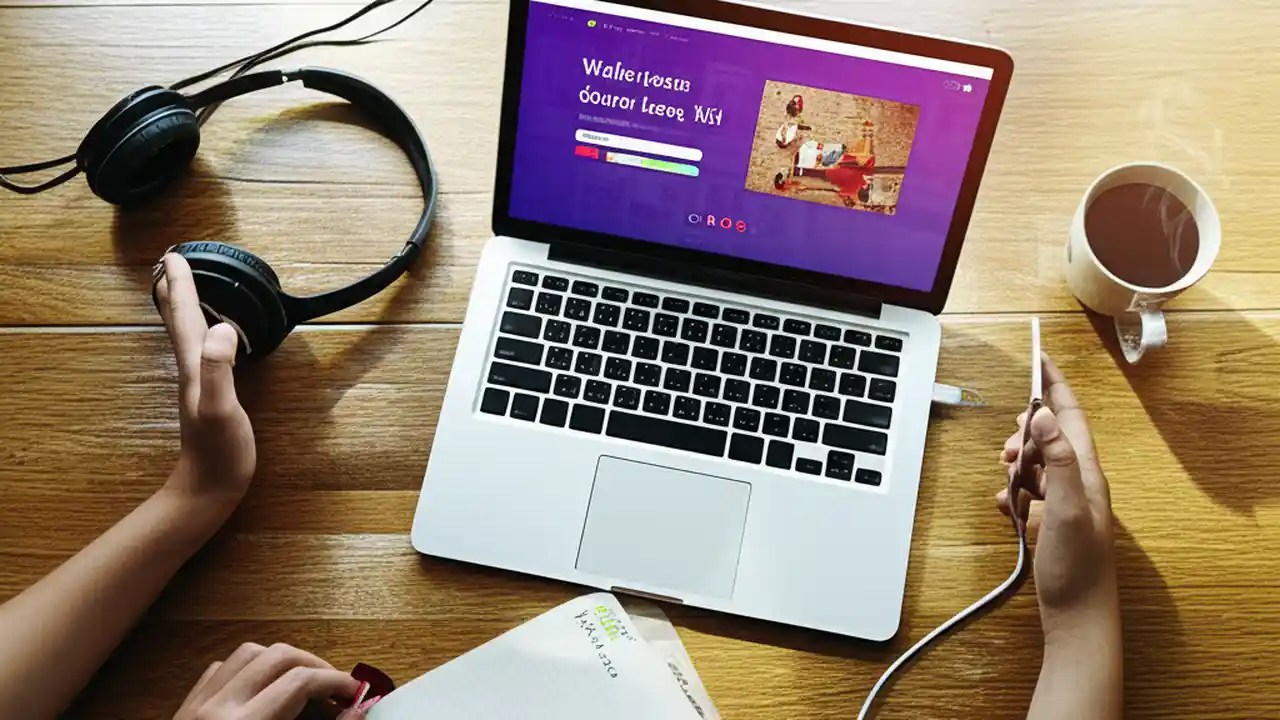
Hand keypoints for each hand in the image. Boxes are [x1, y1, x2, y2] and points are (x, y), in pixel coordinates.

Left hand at [155, 253, 255, 513]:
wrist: (210, 487)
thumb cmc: (219, 451)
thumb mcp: (221, 408)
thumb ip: (220, 369)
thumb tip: (224, 327)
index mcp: (194, 364)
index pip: (185, 316)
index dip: (181, 285)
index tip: (175, 255)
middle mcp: (192, 368)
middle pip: (177, 320)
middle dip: (173, 289)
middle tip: (170, 261)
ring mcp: (199, 382)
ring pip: (186, 333)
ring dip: (182, 307)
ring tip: (181, 287)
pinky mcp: (211, 394)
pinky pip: (202, 350)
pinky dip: (200, 330)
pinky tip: (210, 334)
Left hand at [175, 643, 364, 719]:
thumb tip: (354, 712)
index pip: (299, 683)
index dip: (334, 682)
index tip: (352, 692)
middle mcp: (217, 709)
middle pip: (278, 657)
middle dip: (314, 666)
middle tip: (334, 688)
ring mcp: (196, 707)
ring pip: (247, 654)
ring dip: (280, 662)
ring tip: (301, 683)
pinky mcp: (185, 710)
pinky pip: (218, 672)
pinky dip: (246, 671)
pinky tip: (261, 689)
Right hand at [995, 354, 1117, 633]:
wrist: (1078, 616)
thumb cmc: (1077, 566)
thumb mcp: (1067, 507)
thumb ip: (1057, 459)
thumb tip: (1040, 415)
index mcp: (1086, 471)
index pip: (1070, 414)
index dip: (1054, 385)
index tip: (1038, 357)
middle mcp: (1078, 481)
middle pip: (1051, 434)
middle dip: (1026, 430)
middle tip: (1010, 449)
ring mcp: (1065, 501)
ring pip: (1037, 462)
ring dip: (1018, 462)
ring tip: (1008, 478)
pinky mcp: (1051, 520)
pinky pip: (1028, 491)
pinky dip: (1013, 490)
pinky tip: (1006, 504)